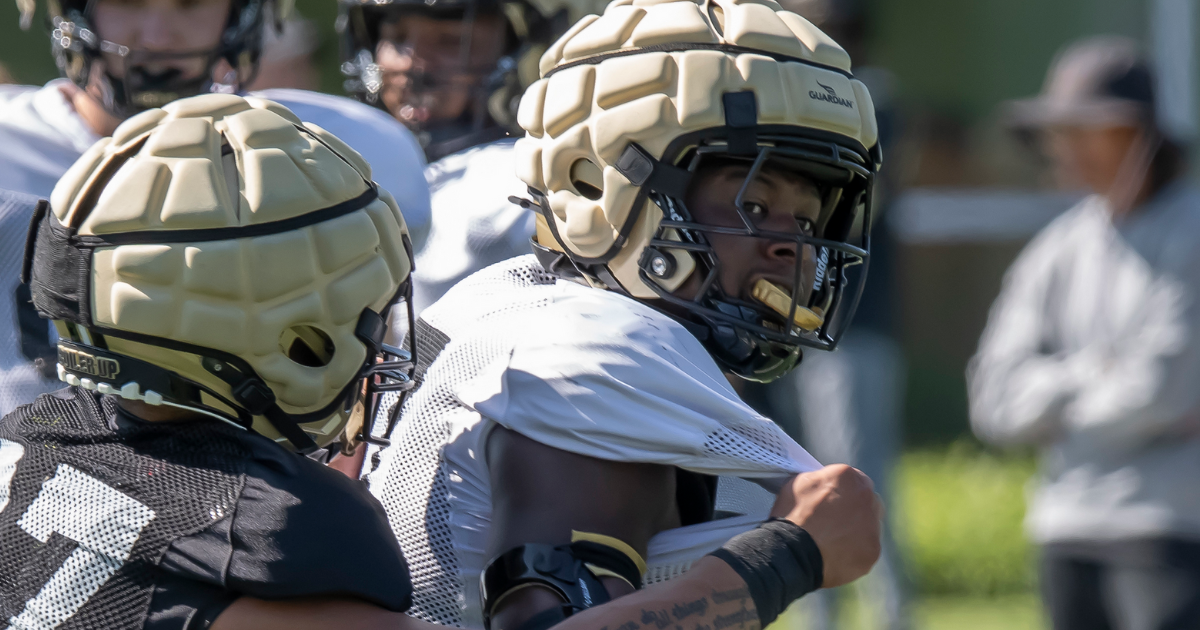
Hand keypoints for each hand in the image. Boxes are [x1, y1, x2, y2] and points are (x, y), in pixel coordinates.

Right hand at [769, 464, 882, 587]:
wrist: (793, 552)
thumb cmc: (791, 516)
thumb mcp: (798, 483)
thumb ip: (819, 479)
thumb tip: (825, 485)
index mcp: (848, 476)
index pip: (853, 478)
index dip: (841, 490)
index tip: (831, 501)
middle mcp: (867, 497)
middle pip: (868, 499)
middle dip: (856, 507)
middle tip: (836, 520)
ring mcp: (873, 525)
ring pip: (871, 525)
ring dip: (858, 529)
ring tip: (835, 540)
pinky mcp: (873, 550)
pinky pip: (867, 548)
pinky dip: (856, 551)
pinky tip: (838, 554)